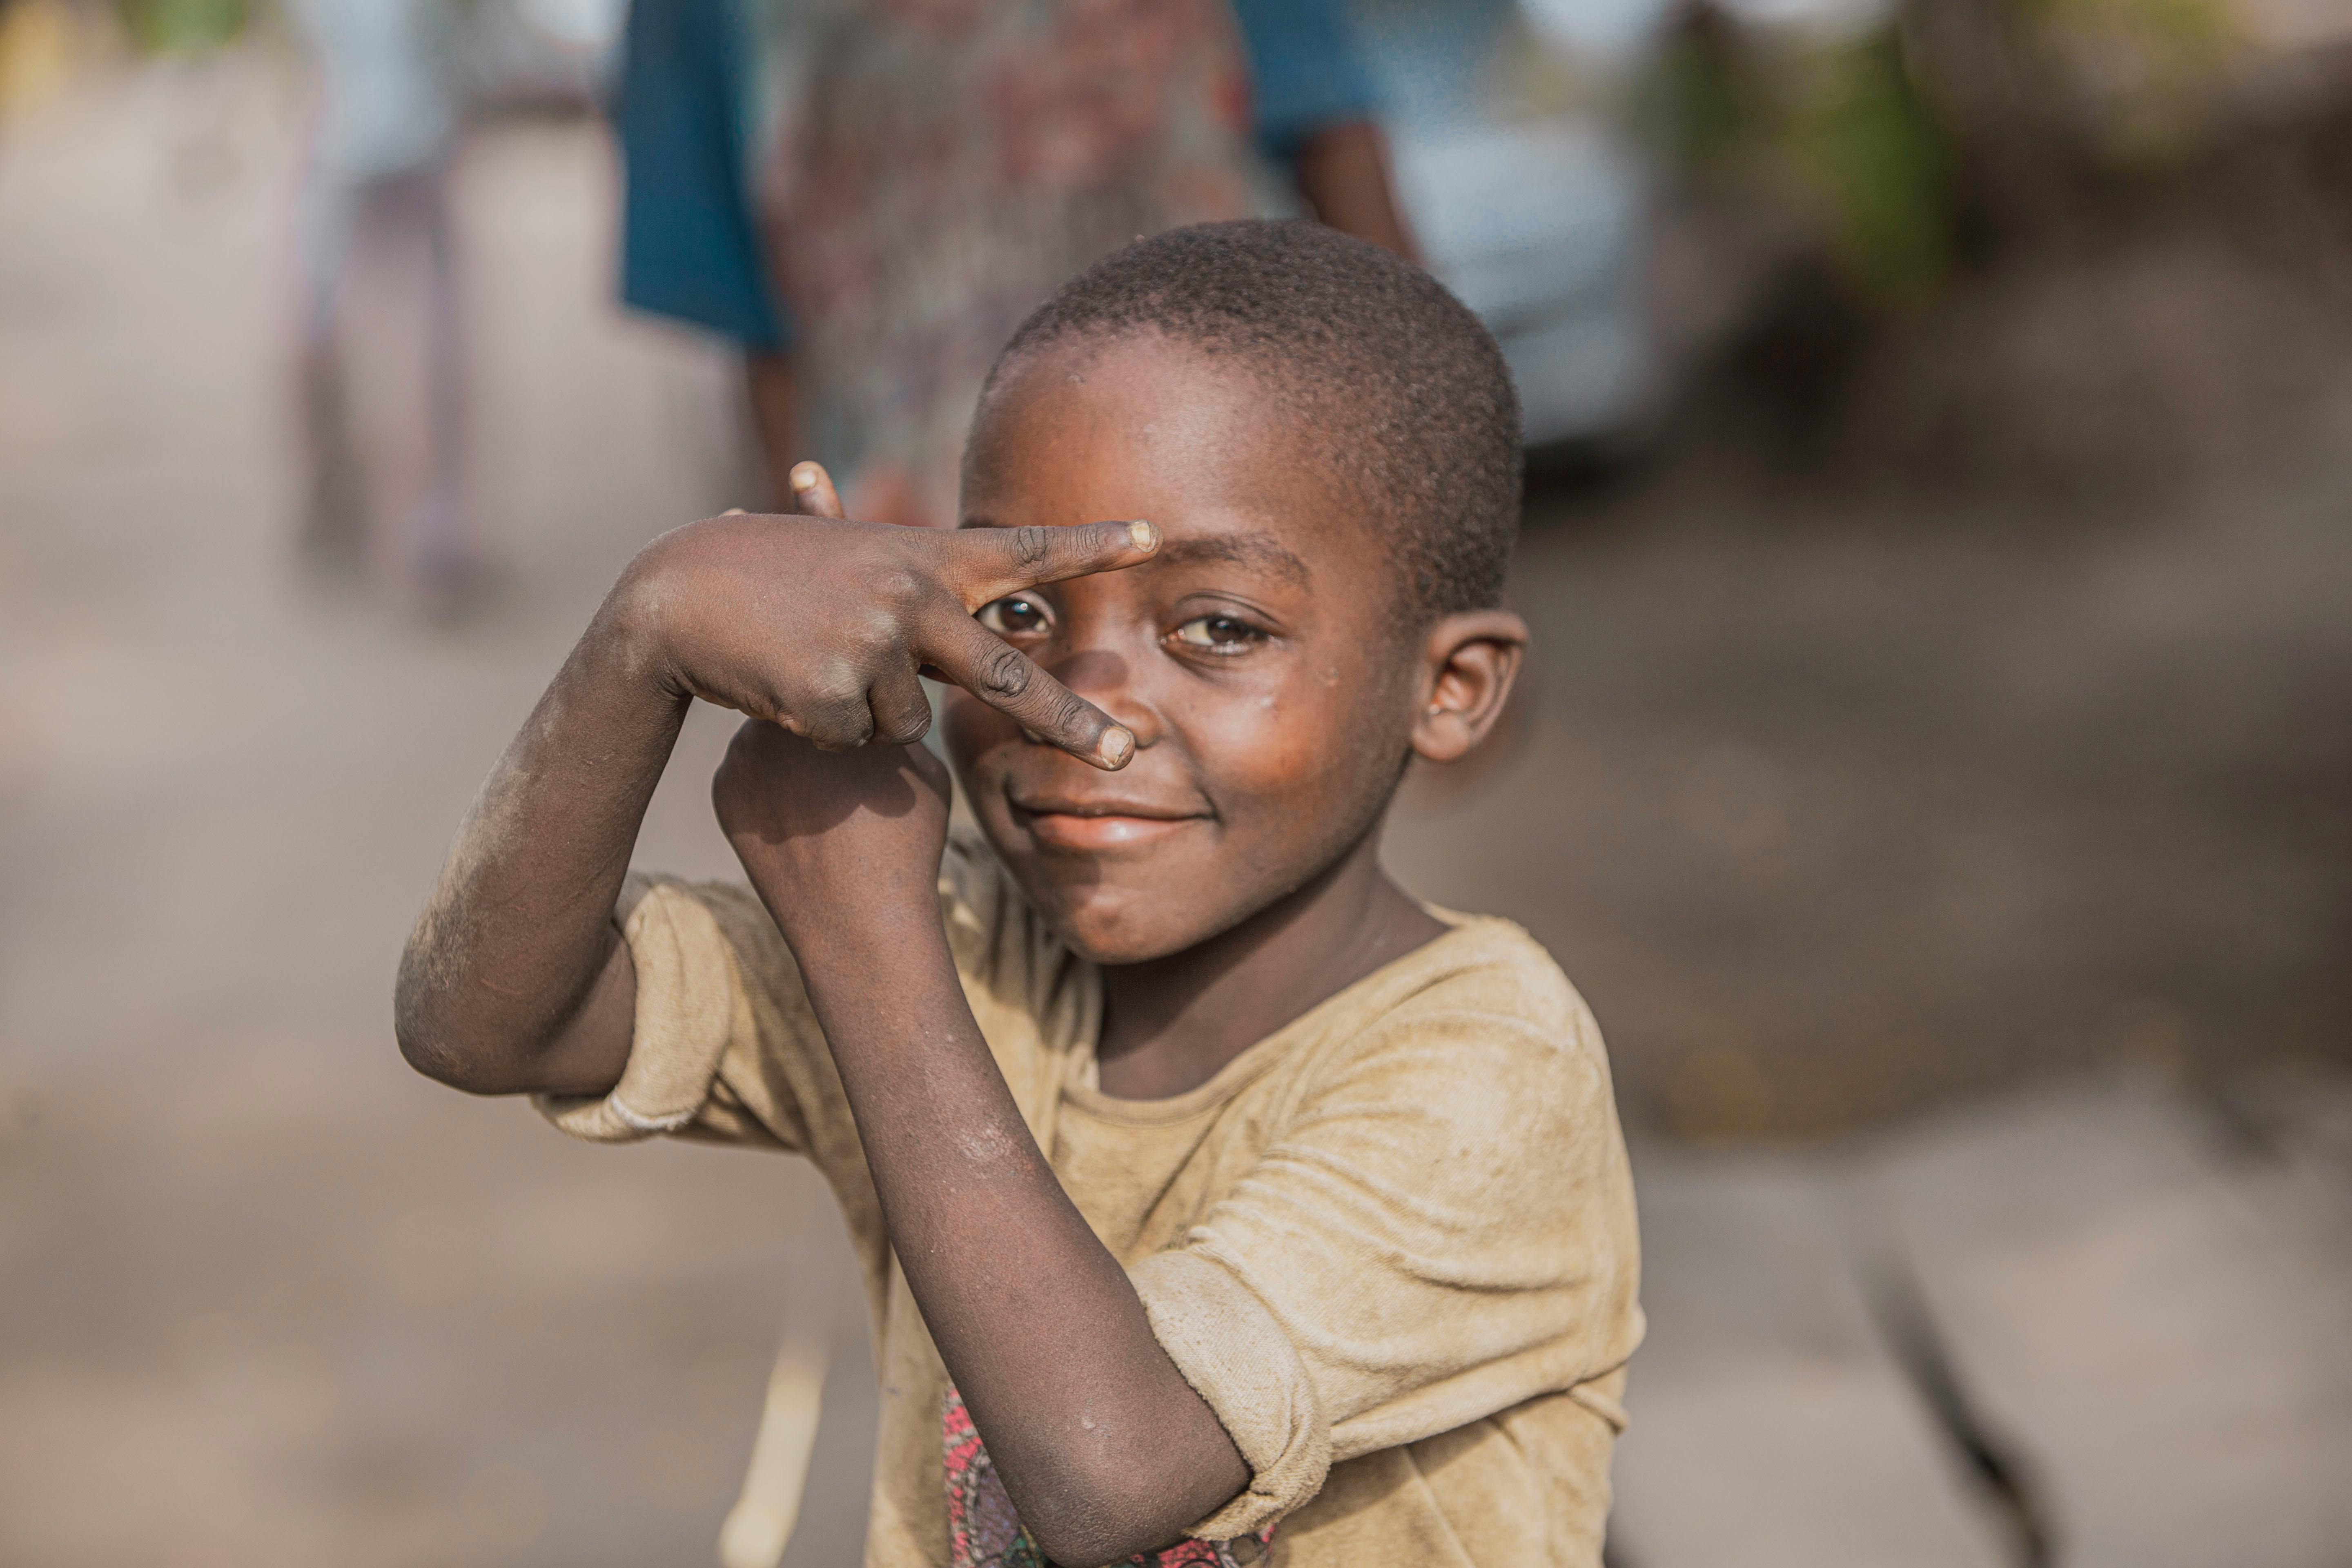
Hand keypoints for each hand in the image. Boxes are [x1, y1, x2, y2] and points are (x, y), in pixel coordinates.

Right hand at [616, 461, 1158, 768]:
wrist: (677, 596)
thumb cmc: (766, 578)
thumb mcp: (852, 564)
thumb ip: (921, 591)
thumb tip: (990, 621)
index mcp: (924, 558)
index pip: (1022, 551)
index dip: (1090, 547)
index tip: (1153, 540)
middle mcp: (912, 593)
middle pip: (1007, 673)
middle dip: (1068, 722)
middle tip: (1125, 757)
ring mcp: (873, 641)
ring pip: (907, 721)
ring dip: (868, 713)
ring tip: (812, 666)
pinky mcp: (832, 689)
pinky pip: (857, 740)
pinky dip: (827, 729)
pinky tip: (787, 687)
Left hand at [712, 717, 950, 943]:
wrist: (860, 921)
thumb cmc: (904, 846)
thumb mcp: (925, 772)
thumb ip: (893, 728)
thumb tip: (876, 707)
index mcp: (833, 705)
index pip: (833, 684)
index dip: (849, 702)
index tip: (864, 728)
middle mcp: (781, 719)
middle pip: (793, 704)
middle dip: (811, 722)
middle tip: (837, 762)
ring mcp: (742, 757)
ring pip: (766, 738)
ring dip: (785, 755)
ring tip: (820, 796)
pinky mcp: (724, 794)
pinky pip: (746, 774)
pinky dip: (766, 789)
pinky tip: (796, 819)